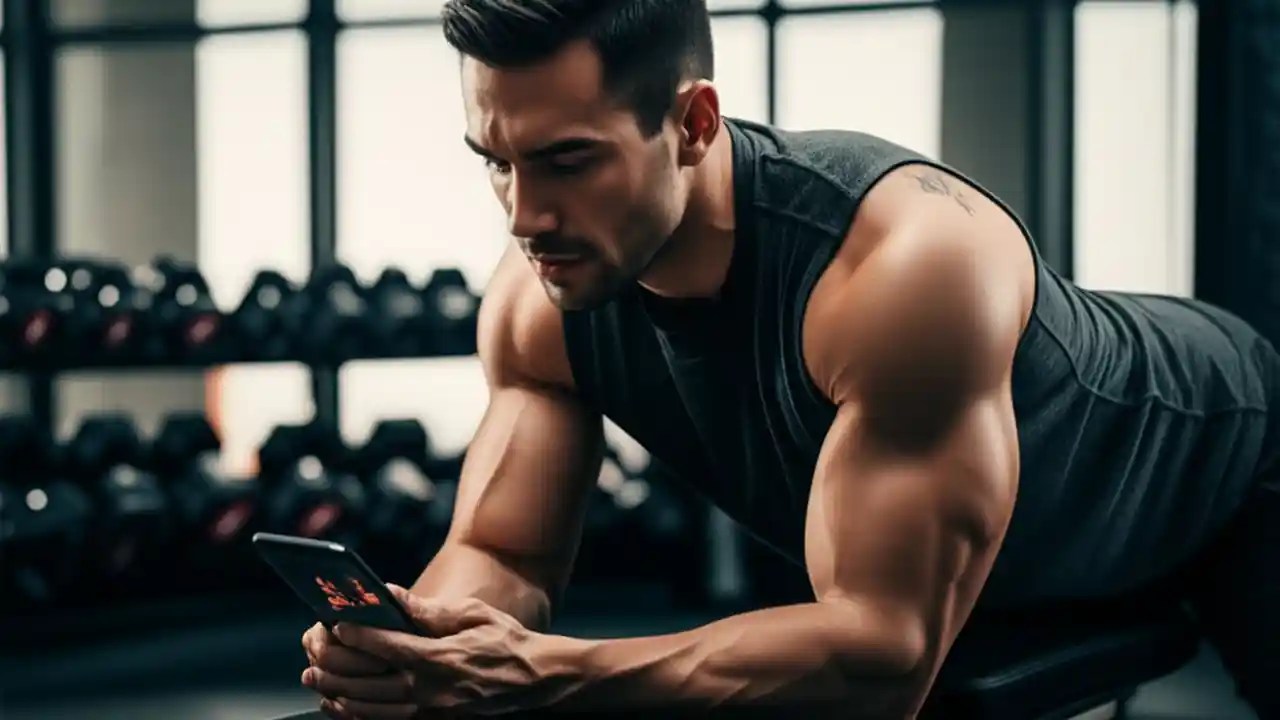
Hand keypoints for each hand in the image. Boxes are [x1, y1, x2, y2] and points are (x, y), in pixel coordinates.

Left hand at [309, 585, 586, 717]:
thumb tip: (392, 594)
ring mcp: (431, 711)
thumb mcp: (473, 614)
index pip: (386, 646)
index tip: (334, 623)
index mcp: (440, 658)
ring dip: (338, 694)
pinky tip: (342, 705)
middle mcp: (431, 690)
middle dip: (334, 668)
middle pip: (369, 683)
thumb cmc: (505, 641)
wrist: (536, 679)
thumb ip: (429, 610)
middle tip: (311, 655)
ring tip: (316, 681)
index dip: (356, 635)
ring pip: (372, 708)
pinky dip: (359, 715)